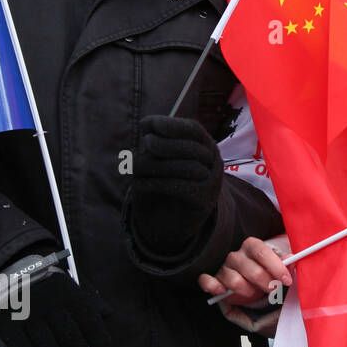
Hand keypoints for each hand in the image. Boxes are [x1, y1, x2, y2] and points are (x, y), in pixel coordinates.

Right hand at [0, 267, 110, 346]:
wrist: (5, 271)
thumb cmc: (45, 281)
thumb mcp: (68, 282)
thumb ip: (87, 297)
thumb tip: (108, 313)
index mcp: (69, 294)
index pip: (90, 322)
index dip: (98, 341)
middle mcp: (51, 305)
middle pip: (71, 339)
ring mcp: (28, 315)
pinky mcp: (7, 324)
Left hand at [128, 115, 222, 250]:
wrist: (172, 222)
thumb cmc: (165, 181)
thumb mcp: (161, 157)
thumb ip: (158, 140)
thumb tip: (147, 124)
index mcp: (205, 145)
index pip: (193, 129)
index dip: (170, 125)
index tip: (146, 124)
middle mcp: (213, 162)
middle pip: (189, 147)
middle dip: (160, 144)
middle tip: (142, 147)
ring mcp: (212, 181)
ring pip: (185, 167)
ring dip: (154, 165)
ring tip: (133, 168)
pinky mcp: (203, 200)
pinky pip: (179, 187)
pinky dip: (155, 184)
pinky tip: (139, 183)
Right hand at [199, 235, 291, 334]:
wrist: (249, 281)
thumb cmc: (264, 271)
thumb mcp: (277, 266)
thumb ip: (284, 263)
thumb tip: (292, 260)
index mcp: (251, 246)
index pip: (262, 252)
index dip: (276, 267)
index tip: (287, 280)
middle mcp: (236, 255)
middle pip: (250, 269)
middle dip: (265, 282)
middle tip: (274, 290)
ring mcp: (222, 267)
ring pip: (233, 280)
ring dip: (247, 290)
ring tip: (253, 293)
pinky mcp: (211, 279)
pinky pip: (206, 281)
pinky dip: (213, 287)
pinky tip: (222, 291)